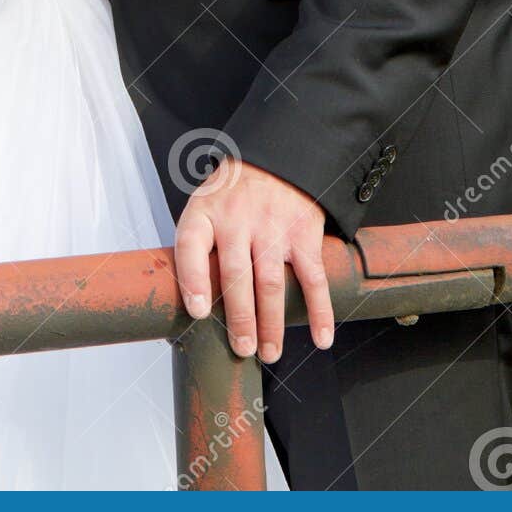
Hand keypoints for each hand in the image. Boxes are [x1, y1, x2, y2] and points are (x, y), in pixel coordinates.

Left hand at [174, 157, 333, 360]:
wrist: (278, 159)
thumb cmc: (233, 194)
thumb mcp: (205, 205)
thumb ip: (198, 247)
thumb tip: (192, 305)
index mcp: (206, 212)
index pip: (191, 244)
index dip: (192, 280)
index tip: (198, 312)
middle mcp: (237, 218)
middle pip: (235, 274)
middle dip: (240, 318)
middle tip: (243, 349)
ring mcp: (272, 226)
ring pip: (271, 282)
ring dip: (271, 322)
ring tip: (270, 352)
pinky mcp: (303, 233)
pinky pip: (312, 277)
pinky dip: (319, 310)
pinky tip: (320, 337)